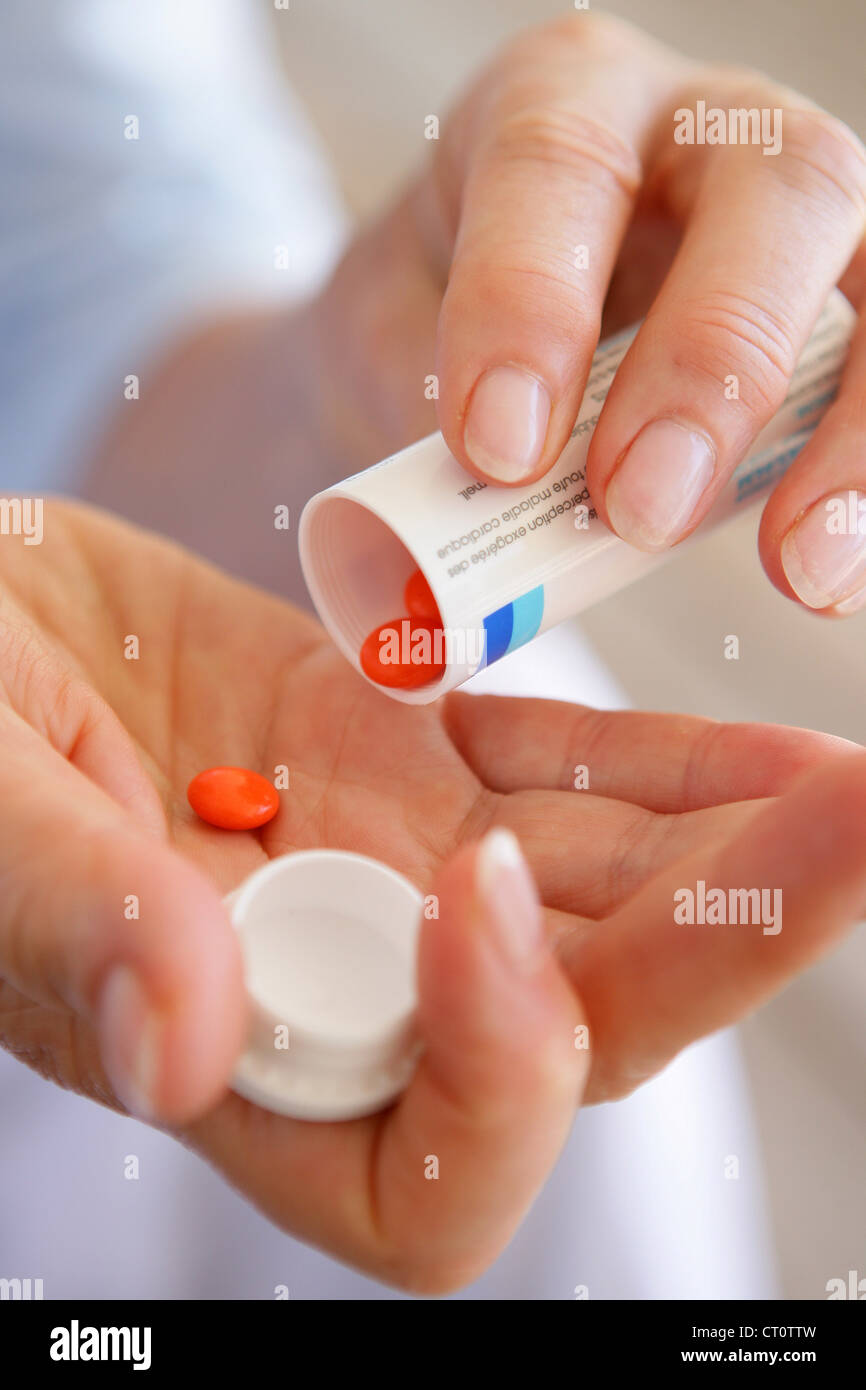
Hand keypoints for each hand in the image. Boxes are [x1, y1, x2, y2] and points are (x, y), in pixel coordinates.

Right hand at [2, 501, 864, 1292]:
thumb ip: (62, 916)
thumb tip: (176, 1041)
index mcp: (230, 1048)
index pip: (431, 1169)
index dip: (490, 1060)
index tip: (468, 885)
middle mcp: (343, 979)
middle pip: (578, 1028)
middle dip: (722, 948)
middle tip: (847, 828)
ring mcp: (392, 864)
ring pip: (605, 900)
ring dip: (736, 853)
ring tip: (844, 787)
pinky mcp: (410, 756)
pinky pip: (570, 780)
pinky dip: (672, 768)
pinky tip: (762, 747)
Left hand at [322, 12, 865, 615]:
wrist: (491, 339)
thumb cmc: (435, 321)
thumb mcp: (390, 341)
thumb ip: (425, 410)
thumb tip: (467, 530)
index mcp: (558, 103)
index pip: (555, 164)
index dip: (532, 304)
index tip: (499, 452)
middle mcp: (703, 131)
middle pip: (771, 192)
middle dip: (711, 364)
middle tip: (644, 512)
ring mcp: (798, 217)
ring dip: (847, 433)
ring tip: (798, 567)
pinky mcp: (848, 302)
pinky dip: (864, 470)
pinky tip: (828, 573)